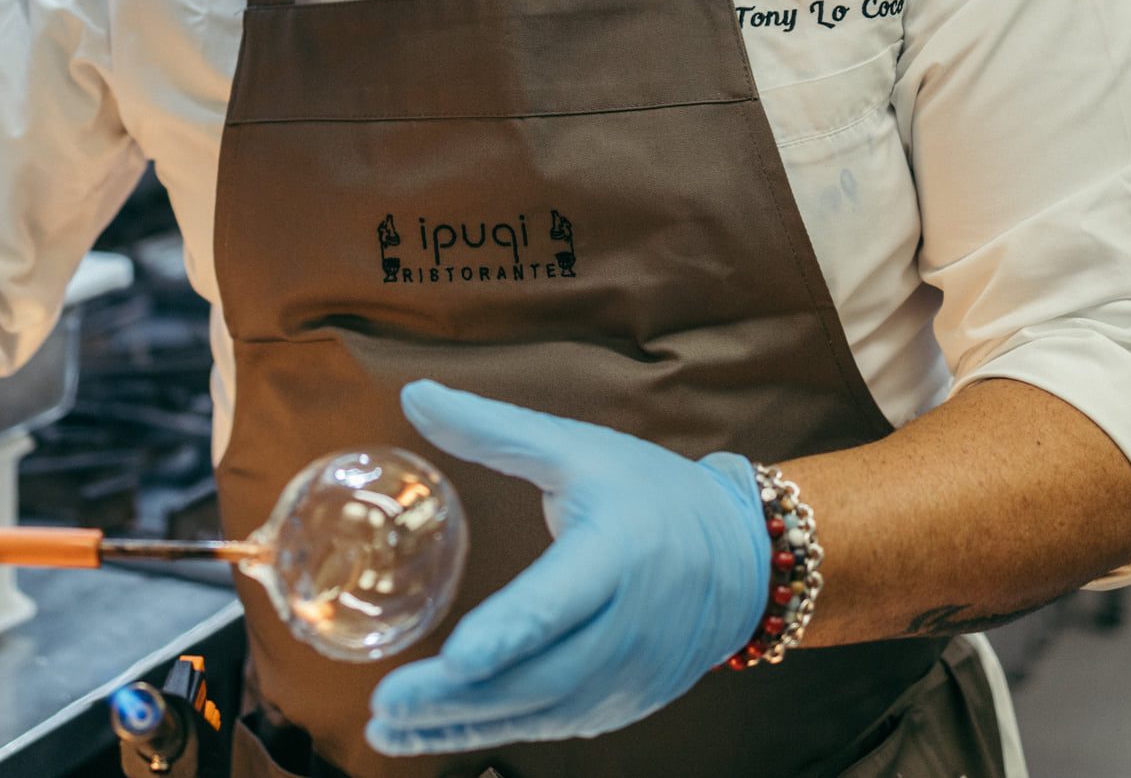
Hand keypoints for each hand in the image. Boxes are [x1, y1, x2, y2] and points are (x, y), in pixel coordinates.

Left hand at [367, 381, 769, 755]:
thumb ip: (493, 430)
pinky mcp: (624, 704)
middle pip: (541, 674)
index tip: (457, 658)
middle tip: (387, 703)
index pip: (559, 601)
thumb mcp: (578, 449)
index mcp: (617, 552)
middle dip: (461, 697)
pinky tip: (431, 736)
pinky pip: (551, 727)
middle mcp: (630, 627)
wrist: (743, 557)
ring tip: (389, 729)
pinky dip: (490, 734)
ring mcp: (631, 676)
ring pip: (541, 712)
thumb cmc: (651, 493)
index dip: (509, 632)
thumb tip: (413, 394)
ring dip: (463, 727)